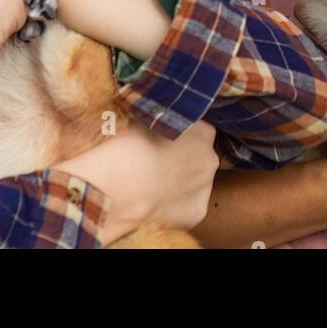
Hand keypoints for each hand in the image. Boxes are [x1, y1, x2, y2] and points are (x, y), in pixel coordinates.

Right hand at [55, 121, 219, 243]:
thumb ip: (157, 117)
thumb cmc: (125, 146)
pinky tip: (155, 202)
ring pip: (194, 183)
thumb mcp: (142, 118)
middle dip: (181, 159)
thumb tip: (151, 113)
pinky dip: (175, 206)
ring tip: (151, 184)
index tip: (161, 141)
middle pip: (199, 157)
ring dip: (179, 182)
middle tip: (155, 163)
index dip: (178, 134)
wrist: (116, 186)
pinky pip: (187, 207)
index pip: (197, 130)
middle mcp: (210, 159)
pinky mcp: (196, 214)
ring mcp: (205, 188)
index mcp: (203, 131)